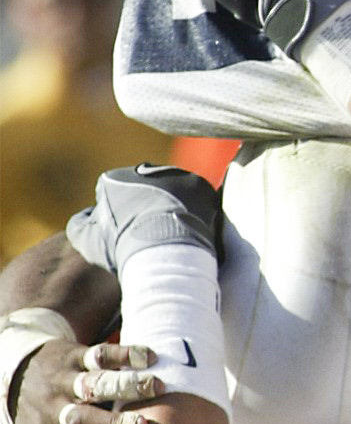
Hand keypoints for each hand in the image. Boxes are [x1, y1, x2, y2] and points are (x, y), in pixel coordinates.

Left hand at [12, 339, 160, 423]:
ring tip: (158, 386)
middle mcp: (54, 411)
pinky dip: (125, 354)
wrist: (12, 370)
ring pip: (95, 383)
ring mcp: (64, 382)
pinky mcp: (74, 357)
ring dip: (127, 384)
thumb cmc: (37, 421)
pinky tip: (150, 357)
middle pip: (82, 418)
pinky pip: (99, 354)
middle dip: (113, 422)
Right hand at [66, 165, 223, 276]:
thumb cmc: (123, 248)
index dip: (120, 213)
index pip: (115, 190)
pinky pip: (195, 195)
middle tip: (152, 230)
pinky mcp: (198, 185)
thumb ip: (79, 224)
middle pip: (143, 186)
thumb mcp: (87, 241)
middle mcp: (144, 171)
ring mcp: (173, 175)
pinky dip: (193, 208)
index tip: (128, 231)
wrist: (164, 252)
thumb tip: (88, 214)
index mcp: (114, 179)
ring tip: (172, 229)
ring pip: (170, 188)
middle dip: (146, 203)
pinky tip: (188, 226)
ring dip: (171, 203)